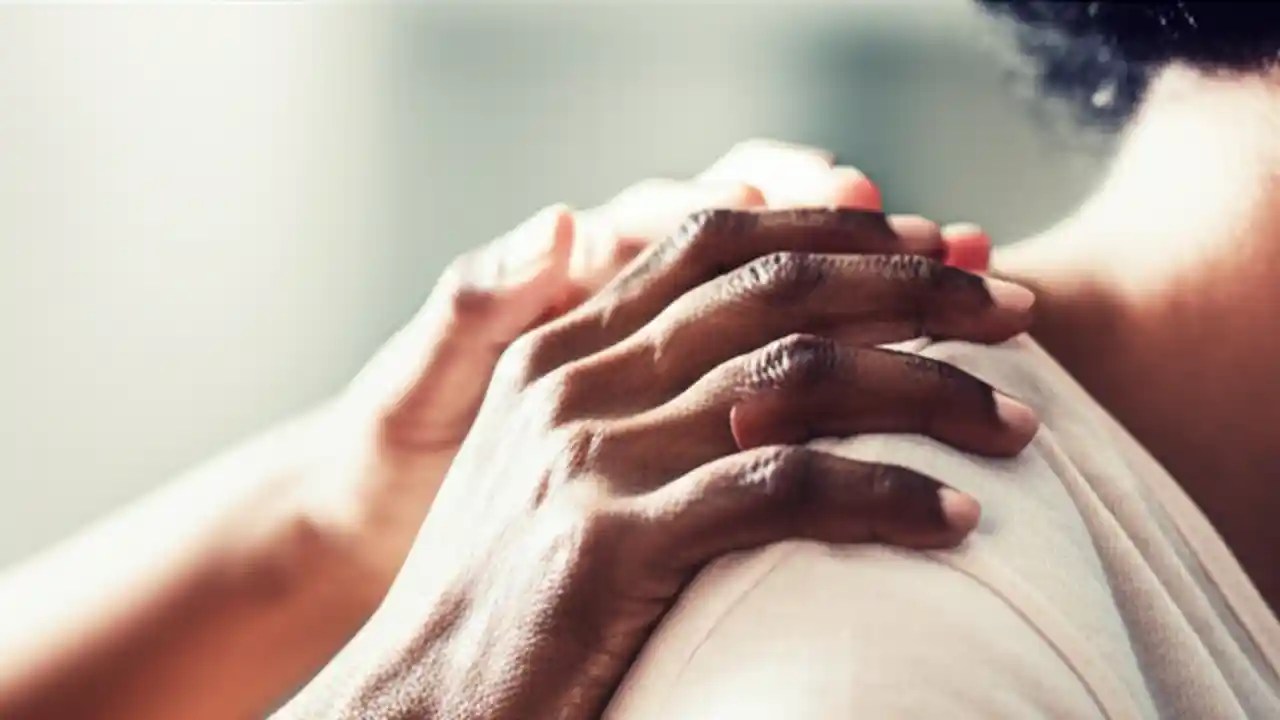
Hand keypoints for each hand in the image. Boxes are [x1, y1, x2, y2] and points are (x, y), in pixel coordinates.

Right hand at [281, 206, 1034, 718]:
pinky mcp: (609, 547)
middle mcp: (573, 384)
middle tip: (1012, 310)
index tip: (933, 244)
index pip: (713, 240)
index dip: (835, 229)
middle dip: (912, 289)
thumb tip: (755, 365)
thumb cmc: (501, 595)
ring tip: (1016, 421)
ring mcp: (588, 460)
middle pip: (774, 290)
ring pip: (797, 380)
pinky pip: (784, 491)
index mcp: (559, 349)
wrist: (414, 705)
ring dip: (928, 390)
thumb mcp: (547, 467)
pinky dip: (886, 497)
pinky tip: (957, 518)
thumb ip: (629, 393)